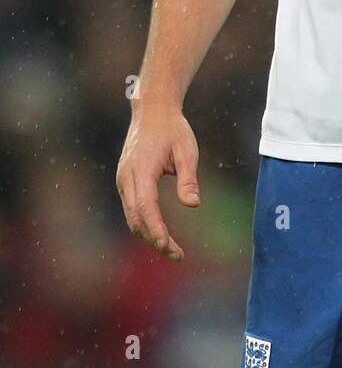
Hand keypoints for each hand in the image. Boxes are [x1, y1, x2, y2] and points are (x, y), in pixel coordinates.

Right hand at [116, 103, 199, 261]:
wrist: (152, 111)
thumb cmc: (173, 130)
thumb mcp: (187, 150)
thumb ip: (188, 178)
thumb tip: (193, 205)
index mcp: (142, 169)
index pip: (146, 207)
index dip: (156, 229)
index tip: (168, 246)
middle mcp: (127, 177)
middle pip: (136, 218)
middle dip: (155, 239)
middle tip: (178, 255)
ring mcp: (123, 179)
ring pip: (131, 217)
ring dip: (149, 235)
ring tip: (172, 249)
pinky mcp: (124, 181)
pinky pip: (131, 209)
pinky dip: (144, 224)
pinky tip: (160, 233)